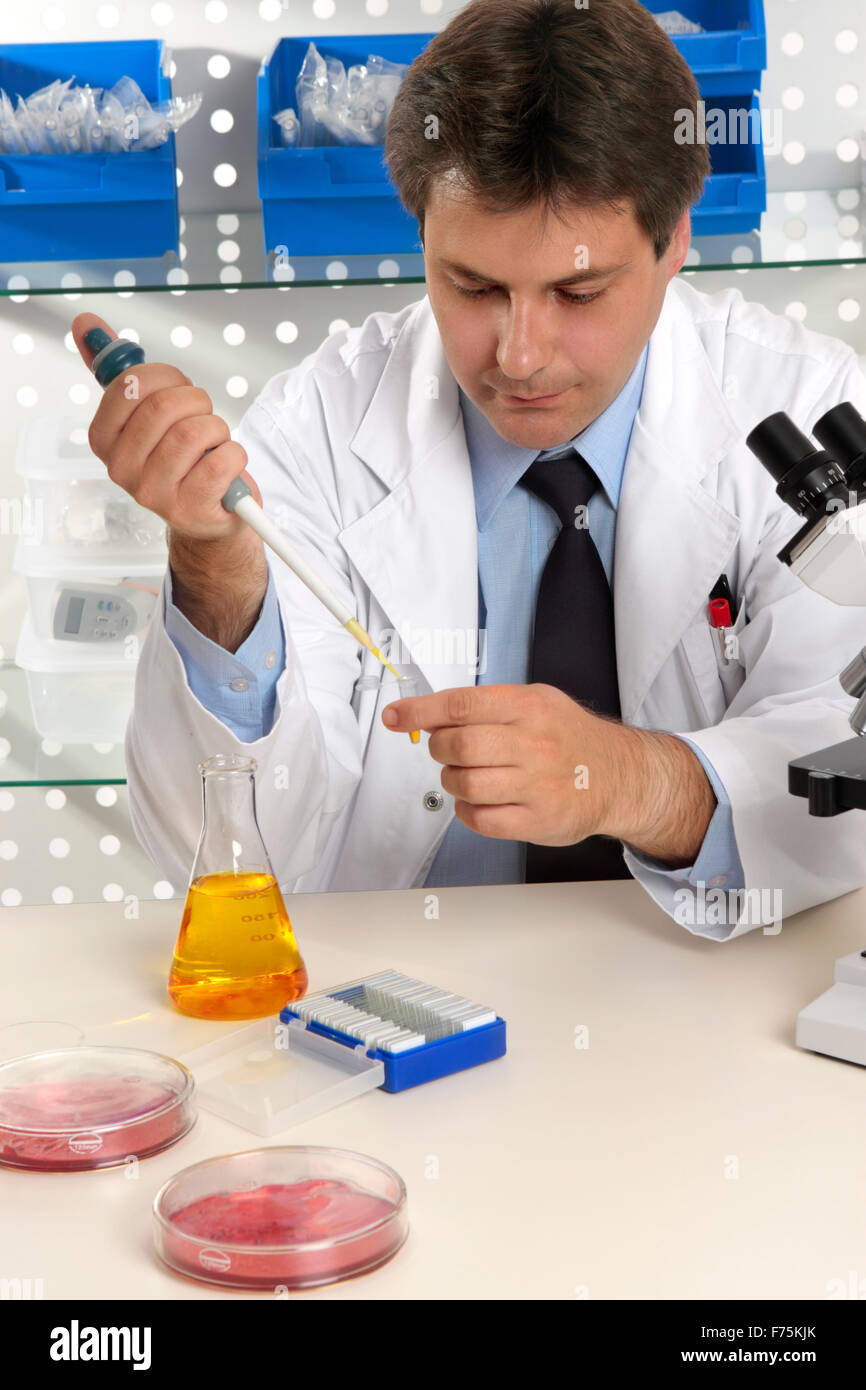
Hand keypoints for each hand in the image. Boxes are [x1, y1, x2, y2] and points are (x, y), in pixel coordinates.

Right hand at [71, 311, 262, 543]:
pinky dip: (235, 455)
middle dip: (196, 401)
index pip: (129, 385)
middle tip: (201, 417)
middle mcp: (121, 470)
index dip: (166, 377)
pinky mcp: (191, 508)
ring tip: (214, 444)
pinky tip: (226, 465)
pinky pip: (222, 461)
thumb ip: (115, 368)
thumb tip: (84, 322)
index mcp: (103, 439)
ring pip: (194, 432)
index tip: (177, 388)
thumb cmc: (179, 457)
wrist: (208, 514)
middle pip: (164, 406)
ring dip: (217, 429)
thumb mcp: (143, 413)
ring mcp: (154, 493)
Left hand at [382, 682, 624, 845]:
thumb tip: (428, 716)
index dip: (420, 711)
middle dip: (440, 750)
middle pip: (459, 746)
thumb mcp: (534, 702)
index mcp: (530, 707)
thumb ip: (483, 707)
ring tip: (467, 776)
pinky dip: (468, 811)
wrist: (619, 775)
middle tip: (447, 751)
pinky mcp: (538, 821)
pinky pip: (481, 819)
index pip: (462, 705)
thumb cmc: (569, 738)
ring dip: (453, 782)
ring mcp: (538, 785)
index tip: (395, 717)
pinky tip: (481, 801)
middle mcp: (535, 745)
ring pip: (466, 785)